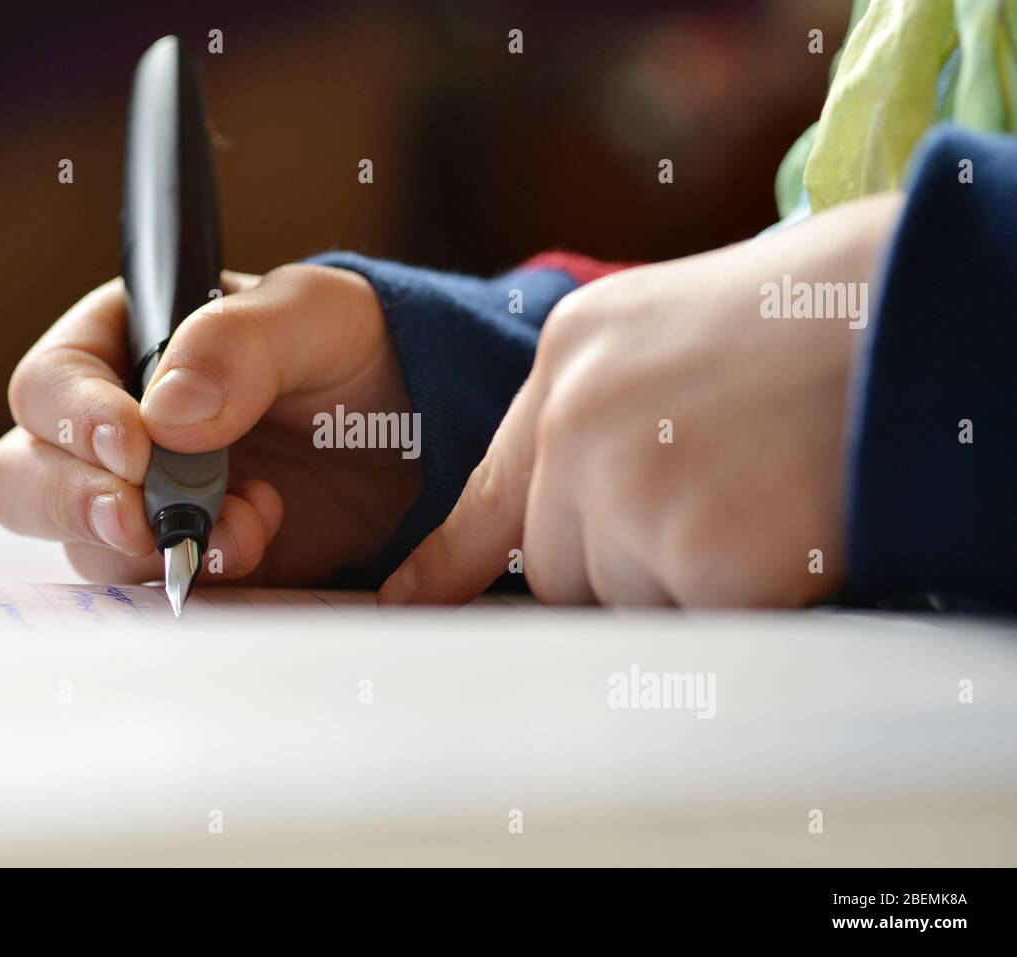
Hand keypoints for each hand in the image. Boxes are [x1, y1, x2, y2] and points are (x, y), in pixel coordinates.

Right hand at [0, 265, 421, 584]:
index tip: (134, 448)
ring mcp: (145, 505)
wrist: (421, 434)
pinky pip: (148, 592)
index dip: (74, 420)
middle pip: (27, 476)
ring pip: (84, 545)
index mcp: (124, 345)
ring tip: (246, 529)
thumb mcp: (317, 318)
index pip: (49, 385)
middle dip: (75, 503)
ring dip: (152, 549)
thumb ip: (240, 344)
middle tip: (142, 523)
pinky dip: (192, 585)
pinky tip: (256, 552)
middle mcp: (116, 430)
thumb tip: (165, 414)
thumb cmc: (357, 350)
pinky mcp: (185, 563)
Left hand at [379, 192, 905, 606]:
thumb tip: (534, 536)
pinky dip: (742, 598)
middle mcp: (577, 420)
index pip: (489, 494)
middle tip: (715, 501)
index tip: (410, 605)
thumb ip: (585, 421)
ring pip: (623, 601)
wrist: (916, 308)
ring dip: (685, 581)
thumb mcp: (662, 339)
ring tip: (756, 495)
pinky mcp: (698, 551)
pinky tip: (783, 524)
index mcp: (567, 360)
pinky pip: (694, 622)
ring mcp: (631, 483)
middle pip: (560, 565)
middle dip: (627, 563)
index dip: (449, 563)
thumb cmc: (806, 326)